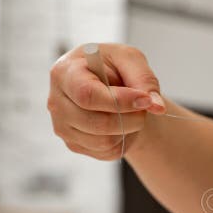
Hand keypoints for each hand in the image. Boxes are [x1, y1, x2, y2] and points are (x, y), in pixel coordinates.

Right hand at [47, 44, 166, 160]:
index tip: (145, 99)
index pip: (87, 95)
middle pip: (97, 123)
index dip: (120, 101)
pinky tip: (123, 124)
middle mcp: (56, 102)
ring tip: (131, 112)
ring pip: (103, 141)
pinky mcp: (73, 144)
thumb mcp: (131, 59)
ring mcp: (62, 126)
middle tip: (144, 106)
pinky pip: (106, 152)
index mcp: (65, 72)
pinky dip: (123, 140)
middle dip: (131, 118)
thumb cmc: (114, 67)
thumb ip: (145, 79)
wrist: (109, 86)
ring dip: (129, 129)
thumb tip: (156, 106)